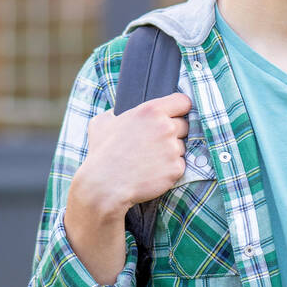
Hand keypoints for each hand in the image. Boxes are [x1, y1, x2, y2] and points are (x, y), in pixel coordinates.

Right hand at [82, 92, 192, 210]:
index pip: (183, 101)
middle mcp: (166, 127)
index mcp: (151, 111)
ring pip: (181, 146)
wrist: (105, 185)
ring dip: (171, 152)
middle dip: (174, 132)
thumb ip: (118, 112)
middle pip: (185, 125)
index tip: (177, 114)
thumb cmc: (102, 153)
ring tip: (149, 159)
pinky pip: (179, 165)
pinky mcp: (176, 168)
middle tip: (155, 142)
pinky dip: (169, 169)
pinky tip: (152, 171)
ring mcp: (173, 148)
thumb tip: (120, 112)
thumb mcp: (103, 122)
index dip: (180, 108)